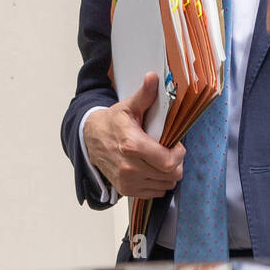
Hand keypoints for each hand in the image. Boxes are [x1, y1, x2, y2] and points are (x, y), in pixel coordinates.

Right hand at [83, 73, 184, 197]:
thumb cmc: (113, 123)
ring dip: (168, 174)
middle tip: (171, 152)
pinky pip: (155, 192)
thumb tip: (153, 77)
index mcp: (132, 145)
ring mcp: (127, 181)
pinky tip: (153, 169)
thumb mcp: (128, 106)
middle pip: (170, 175)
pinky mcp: (126, 190)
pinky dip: (158, 182)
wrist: (90, 139)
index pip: (169, 161)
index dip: (179, 154)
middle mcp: (129, 167)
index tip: (177, 146)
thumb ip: (145, 94)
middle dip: (176, 163)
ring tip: (161, 160)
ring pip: (165, 185)